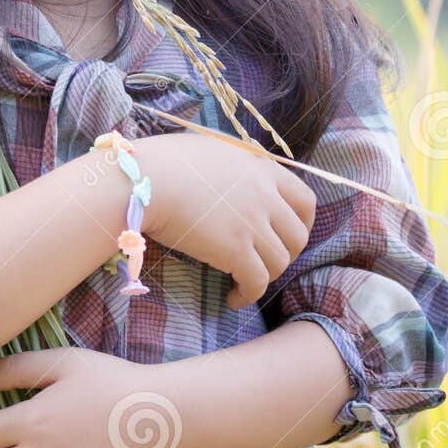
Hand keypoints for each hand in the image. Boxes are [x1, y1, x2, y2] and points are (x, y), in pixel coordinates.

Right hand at [135, 131, 315, 309]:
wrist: (141, 181)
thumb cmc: (163, 162)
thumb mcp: (211, 149)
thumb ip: (234, 164)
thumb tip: (234, 177)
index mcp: (262, 168)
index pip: (306, 201)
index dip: (303, 224)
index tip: (288, 236)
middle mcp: (265, 195)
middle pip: (298, 236)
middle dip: (286, 254)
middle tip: (263, 262)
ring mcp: (253, 223)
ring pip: (280, 262)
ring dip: (265, 276)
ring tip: (243, 282)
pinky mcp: (236, 250)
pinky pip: (257, 283)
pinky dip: (248, 295)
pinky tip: (232, 298)